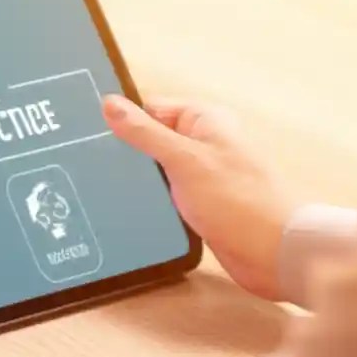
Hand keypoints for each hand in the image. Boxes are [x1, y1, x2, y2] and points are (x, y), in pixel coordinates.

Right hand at [102, 95, 296, 299]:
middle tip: (81, 165)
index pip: (150, 108)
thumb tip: (109, 103)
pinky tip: (123, 210)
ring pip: (156, 171)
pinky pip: (165, 196)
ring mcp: (202, 176)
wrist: (275, 253)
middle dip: (124, 153)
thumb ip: (145, 133)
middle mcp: (203, 144)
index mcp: (204, 120)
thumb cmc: (237, 199)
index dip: (121, 119)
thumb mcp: (185, 160)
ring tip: (95, 189)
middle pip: (151, 140)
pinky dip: (149, 202)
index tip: (84, 133)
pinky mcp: (201, 207)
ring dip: (136, 181)